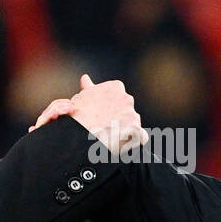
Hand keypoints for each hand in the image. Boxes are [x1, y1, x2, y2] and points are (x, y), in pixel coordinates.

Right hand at [29, 75, 146, 155]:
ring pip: (133, 123)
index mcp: (115, 87)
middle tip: (104, 128)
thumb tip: (86, 78)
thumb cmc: (78, 116)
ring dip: (125, 130)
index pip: (120, 97)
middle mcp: (127, 98)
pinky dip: (136, 140)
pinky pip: (142, 137)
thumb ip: (88, 88)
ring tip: (110, 136)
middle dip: (119, 119)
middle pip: (127, 110)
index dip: (111, 108)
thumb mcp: (81, 98)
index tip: (102, 115)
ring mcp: (133, 114)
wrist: (81, 135)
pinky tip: (125, 143)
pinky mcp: (136, 130)